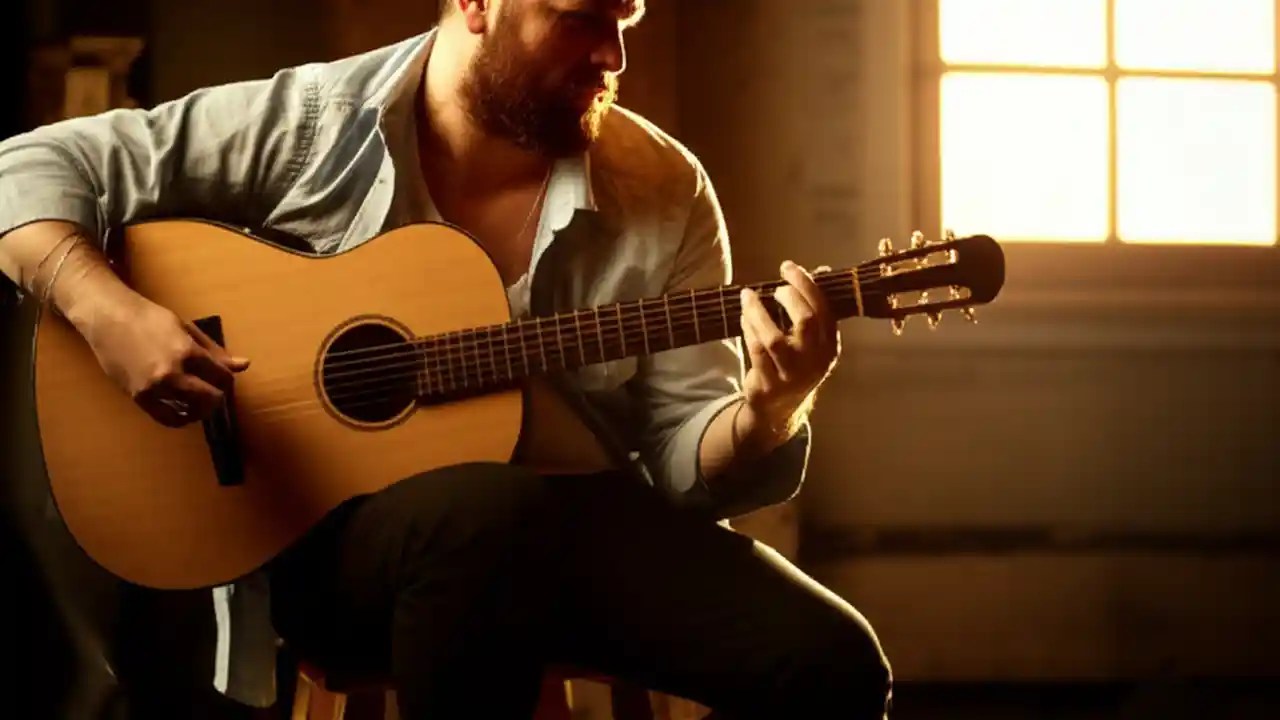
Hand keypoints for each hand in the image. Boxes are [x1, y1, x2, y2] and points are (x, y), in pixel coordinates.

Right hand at [75, 286, 249, 427]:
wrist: (109, 319)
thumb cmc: (150, 318)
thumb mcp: (187, 329)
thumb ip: (214, 351)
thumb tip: (244, 365)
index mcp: (188, 353)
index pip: (223, 377)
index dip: (227, 378)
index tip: (222, 376)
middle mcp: (172, 374)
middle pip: (211, 399)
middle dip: (218, 396)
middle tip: (214, 390)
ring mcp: (154, 389)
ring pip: (191, 412)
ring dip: (201, 409)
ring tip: (201, 401)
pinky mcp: (139, 398)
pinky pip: (167, 418)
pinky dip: (180, 417)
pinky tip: (183, 409)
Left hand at [739, 261, 839, 429]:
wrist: (780, 408)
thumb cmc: (796, 363)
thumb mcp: (812, 340)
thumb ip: (814, 308)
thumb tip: (819, 270)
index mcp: (830, 346)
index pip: (823, 308)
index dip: (805, 283)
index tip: (788, 267)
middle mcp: (815, 361)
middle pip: (804, 320)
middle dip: (787, 296)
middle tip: (774, 288)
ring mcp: (792, 375)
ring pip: (774, 338)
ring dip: (758, 313)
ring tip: (747, 297)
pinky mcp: (769, 385)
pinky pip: (755, 351)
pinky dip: (748, 330)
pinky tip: (744, 318)